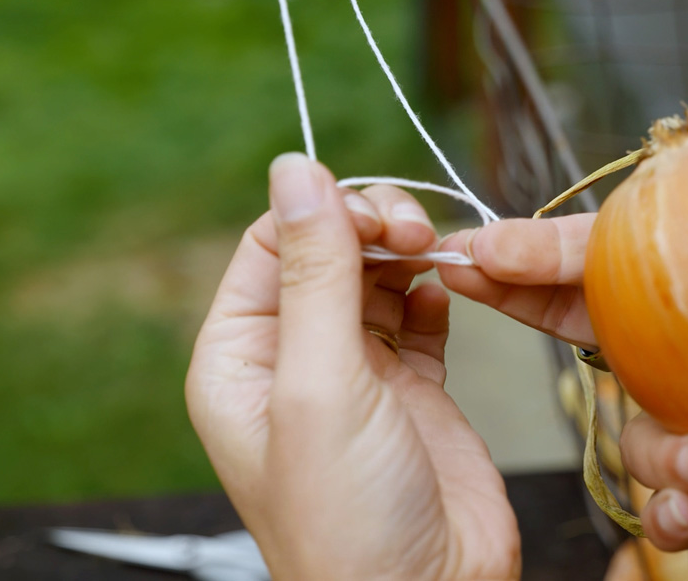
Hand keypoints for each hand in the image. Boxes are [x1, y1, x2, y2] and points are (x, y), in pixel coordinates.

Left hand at [188, 154, 519, 579]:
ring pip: (375, 274)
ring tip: (437, 252)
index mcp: (241, 358)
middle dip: (371, 225)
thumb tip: (296, 169)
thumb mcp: (319, 383)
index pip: (268, 245)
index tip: (373, 212)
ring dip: (407, 250)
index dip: (321, 212)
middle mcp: (293, 359)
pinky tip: (445, 290)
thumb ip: (313, 273)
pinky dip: (435, 291)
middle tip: (414, 231)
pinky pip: (419, 314)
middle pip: (326, 249)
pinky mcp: (413, 387)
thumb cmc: (350, 518)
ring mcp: (355, 373)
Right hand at [437, 201, 687, 548]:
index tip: (489, 242)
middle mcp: (685, 346)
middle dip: (518, 298)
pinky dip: (673, 509)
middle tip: (479, 281)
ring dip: (652, 444)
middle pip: (580, 320)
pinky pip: (672, 501)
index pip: (620, 251)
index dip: (547, 244)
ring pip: (633, 429)